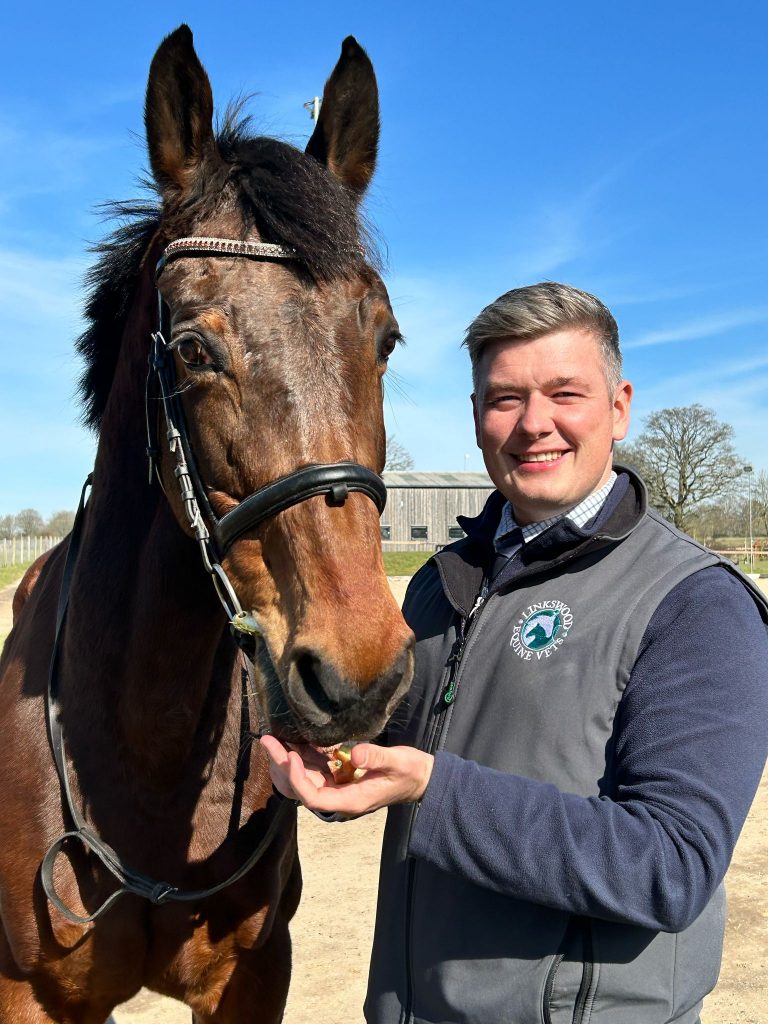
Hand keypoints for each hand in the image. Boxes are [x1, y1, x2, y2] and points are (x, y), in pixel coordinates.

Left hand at [260, 736, 433, 816]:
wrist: (420, 779)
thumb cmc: (411, 772)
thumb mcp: (399, 763)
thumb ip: (377, 758)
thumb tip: (356, 753)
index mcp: (350, 801)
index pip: (313, 797)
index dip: (297, 779)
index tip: (291, 755)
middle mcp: (338, 798)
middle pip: (300, 789)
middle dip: (282, 766)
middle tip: (269, 739)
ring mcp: (337, 788)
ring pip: (301, 781)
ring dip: (285, 761)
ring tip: (273, 738)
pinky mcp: (339, 778)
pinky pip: (312, 771)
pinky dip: (300, 757)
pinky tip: (293, 740)